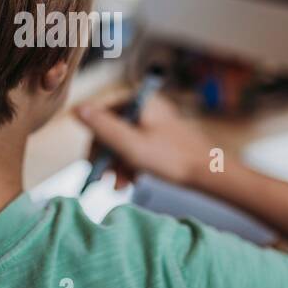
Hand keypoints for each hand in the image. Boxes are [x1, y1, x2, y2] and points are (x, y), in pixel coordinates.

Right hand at [74, 92, 213, 189]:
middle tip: (104, 180)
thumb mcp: (130, 144)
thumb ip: (102, 127)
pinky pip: (139, 147)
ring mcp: (156, 122)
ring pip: (126, 142)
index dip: (94, 143)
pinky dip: (132, 164)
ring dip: (119, 165)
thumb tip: (77, 109)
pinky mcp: (162, 137)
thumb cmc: (171, 158)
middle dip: (108, 158)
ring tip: (119, 187)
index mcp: (140, 101)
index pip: (103, 117)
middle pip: (114, 131)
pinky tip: (131, 182)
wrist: (210, 172)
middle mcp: (147, 106)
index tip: (91, 166)